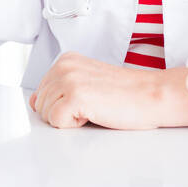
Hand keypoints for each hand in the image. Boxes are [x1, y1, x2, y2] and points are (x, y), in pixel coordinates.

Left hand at [28, 52, 166, 129]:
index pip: (39, 94)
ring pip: (46, 115)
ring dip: (70, 119)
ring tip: (95, 108)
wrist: (153, 95)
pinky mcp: (75, 96)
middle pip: (40, 105)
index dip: (61, 106)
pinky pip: (57, 122)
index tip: (87, 101)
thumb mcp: (86, 83)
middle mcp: (64, 66)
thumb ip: (59, 89)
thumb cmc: (126, 94)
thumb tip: (35, 103)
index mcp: (66, 61)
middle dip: (63, 113)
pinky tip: (95, 113)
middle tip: (92, 106)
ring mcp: (68, 79)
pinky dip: (75, 125)